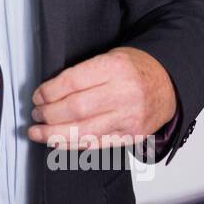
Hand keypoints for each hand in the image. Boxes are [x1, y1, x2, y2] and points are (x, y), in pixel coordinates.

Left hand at [28, 46, 175, 148]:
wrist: (168, 83)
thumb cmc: (134, 69)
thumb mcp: (110, 57)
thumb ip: (82, 74)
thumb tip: (47, 93)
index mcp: (115, 68)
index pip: (72, 82)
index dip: (48, 92)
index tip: (37, 96)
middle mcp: (124, 93)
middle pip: (76, 109)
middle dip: (49, 115)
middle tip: (36, 114)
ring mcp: (129, 118)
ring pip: (84, 132)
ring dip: (54, 135)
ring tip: (38, 132)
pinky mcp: (132, 135)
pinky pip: (97, 145)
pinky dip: (73, 145)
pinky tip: (57, 143)